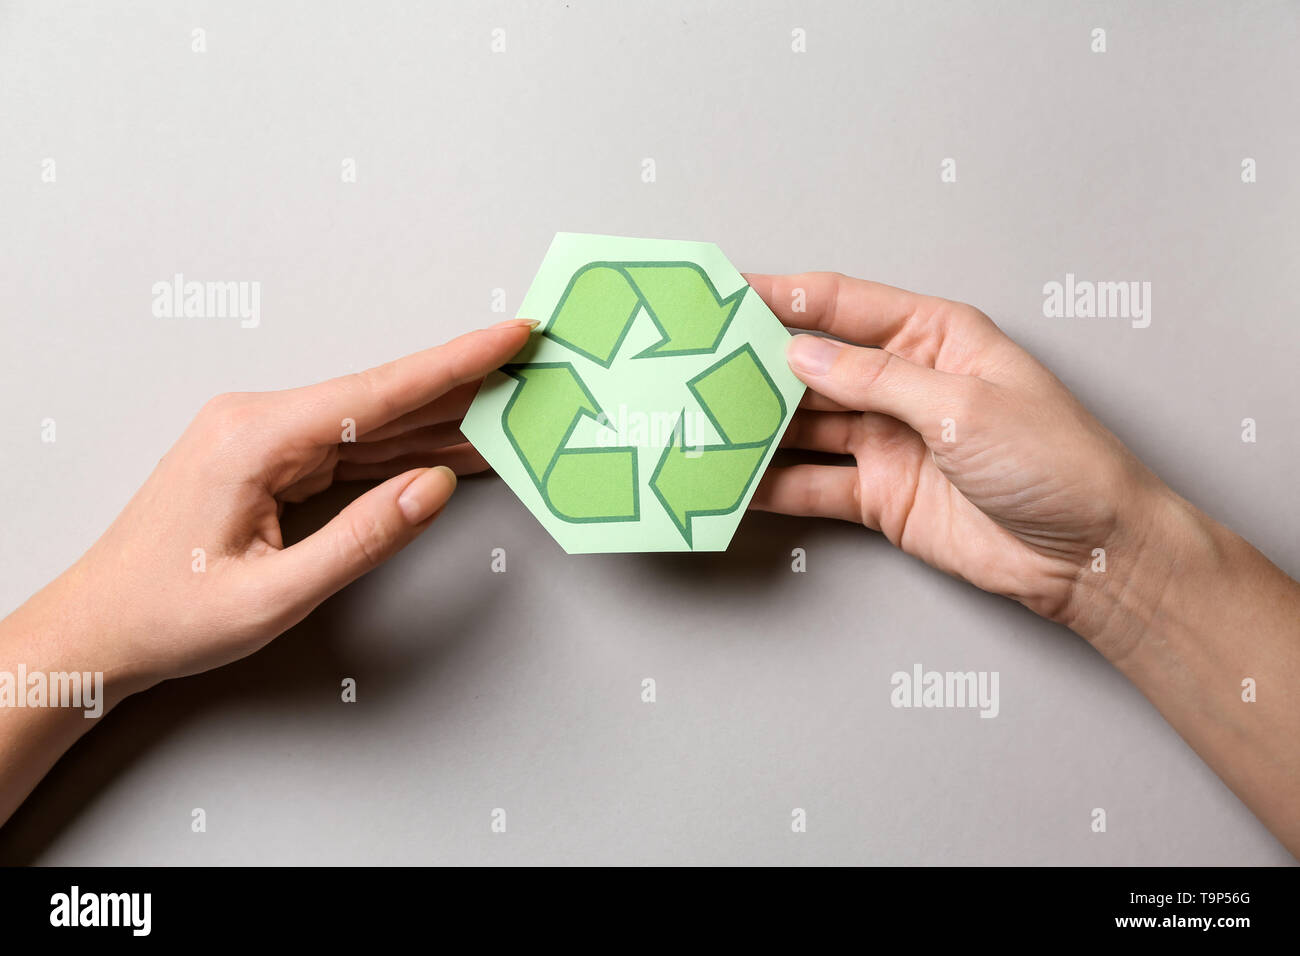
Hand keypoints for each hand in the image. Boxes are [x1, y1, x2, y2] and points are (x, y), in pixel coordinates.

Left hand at [31, 318, 536, 691]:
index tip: (511, 335)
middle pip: (385, 399)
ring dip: (440, 421)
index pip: (380, 392)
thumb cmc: (167, 615)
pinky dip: (405, 450)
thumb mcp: (275, 594)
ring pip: (373, 423)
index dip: (457, 364)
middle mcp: (258, 421)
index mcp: (255, 438)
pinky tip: (450, 451)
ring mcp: (263, 438)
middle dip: (463, 387)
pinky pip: (352, 447)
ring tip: (509, 413)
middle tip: (532, 374)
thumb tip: (435, 485)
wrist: (98, 629)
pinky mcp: (269, 461)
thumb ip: (365, 536)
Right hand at [745, 272, 1172, 634]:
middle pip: (815, 366)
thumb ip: (875, 378)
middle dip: (756, 364)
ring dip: (759, 426)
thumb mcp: (963, 405)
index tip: (726, 291)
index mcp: (934, 337)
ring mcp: (889, 441)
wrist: (1089, 554)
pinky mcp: (881, 495)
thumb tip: (800, 354)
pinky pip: (816, 484)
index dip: (782, 295)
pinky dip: (776, 484)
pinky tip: (737, 480)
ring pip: (807, 426)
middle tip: (696, 362)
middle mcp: (904, 384)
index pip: (842, 305)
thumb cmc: (1056, 460)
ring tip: (703, 422)